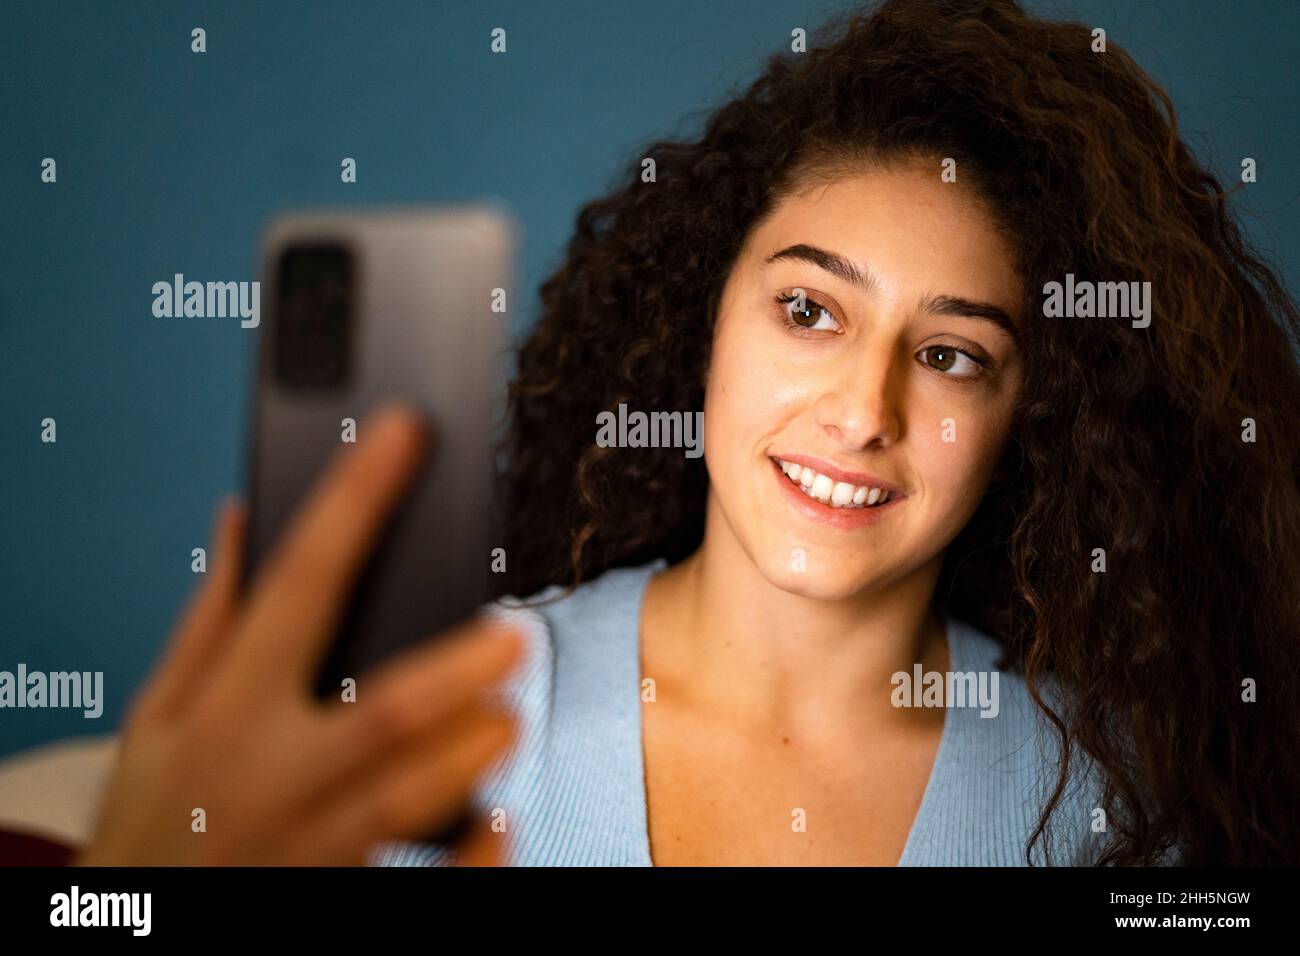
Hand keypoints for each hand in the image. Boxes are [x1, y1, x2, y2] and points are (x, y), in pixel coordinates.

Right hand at [74, 404, 522, 865]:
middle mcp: (274, 773)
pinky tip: (501, 817)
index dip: (355, 500)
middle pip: (383, 711)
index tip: (404, 434)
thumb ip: (208, 622)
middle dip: (456, 669)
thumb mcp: (155, 720)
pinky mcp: (342, 897)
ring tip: (509, 713)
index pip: (302, 583)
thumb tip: (240, 522)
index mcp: (230, 710)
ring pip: (412, 793)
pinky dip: (473, 849)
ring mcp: (312, 844)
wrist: (137, 943)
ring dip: (471, 750)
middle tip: (516, 631)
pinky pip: (429, 880)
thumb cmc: (151, 825)